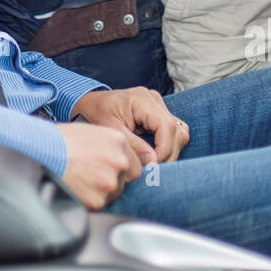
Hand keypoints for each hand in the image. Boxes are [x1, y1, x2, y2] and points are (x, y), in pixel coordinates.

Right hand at [59, 122, 144, 209]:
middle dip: (113, 180)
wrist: (40, 152)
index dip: (122, 169)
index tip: (110, 170)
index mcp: (119, 141)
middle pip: (127, 180)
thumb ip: (111, 146)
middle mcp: (120, 161)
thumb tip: (121, 160)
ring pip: (114, 194)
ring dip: (101, 191)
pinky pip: (99, 205)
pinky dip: (88, 200)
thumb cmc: (60, 140)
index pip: (135, 163)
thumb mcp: (91, 132)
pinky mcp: (98, 201)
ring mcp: (110, 182)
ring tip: (81, 180)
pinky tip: (76, 187)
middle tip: (93, 176)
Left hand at [72, 87, 189, 162]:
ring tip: (154, 164)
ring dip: (170, 151)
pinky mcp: (159, 113)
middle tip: (154, 170)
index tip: (153, 166)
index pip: (167, 126)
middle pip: (177, 131)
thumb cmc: (97, 113)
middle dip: (168, 154)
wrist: (91, 102)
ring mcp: (159, 106)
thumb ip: (133, 145)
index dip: (165, 149)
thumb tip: (153, 162)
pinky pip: (173, 132)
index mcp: (143, 100)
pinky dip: (167, 146)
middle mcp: (155, 100)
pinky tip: (154, 155)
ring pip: (179, 132)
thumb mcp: (112, 130)